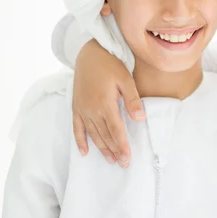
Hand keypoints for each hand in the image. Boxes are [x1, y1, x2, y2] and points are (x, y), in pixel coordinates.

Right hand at [72, 39, 144, 166]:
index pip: (115, 130)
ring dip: (101, 148)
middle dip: (114, 150)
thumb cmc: (111, 64)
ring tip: (110, 160)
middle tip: (122, 164)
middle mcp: (91, 109)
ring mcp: (81, 109)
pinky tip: (84, 152)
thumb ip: (133, 100)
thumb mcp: (126, 79)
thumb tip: (140, 118)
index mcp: (105, 103)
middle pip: (104, 135)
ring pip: (92, 134)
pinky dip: (80, 140)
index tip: (128, 158)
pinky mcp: (76, 106)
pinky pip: (77, 127)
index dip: (122, 145)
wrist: (90, 53)